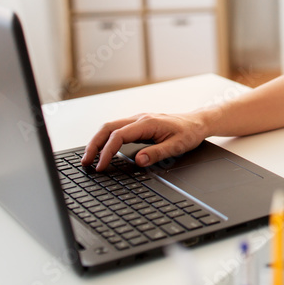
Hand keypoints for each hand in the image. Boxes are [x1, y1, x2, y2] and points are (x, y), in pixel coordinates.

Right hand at [81, 111, 210, 170]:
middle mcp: (139, 118)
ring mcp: (138, 119)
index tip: (100, 166)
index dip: (106, 152)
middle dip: (93, 144)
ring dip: (97, 141)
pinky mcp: (139, 124)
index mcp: (147, 123)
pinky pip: (117, 129)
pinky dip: (105, 139)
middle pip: (107, 128)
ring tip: (89, 158)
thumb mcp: (177, 146)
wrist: (198, 122)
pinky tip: (102, 149)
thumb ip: (157, 153)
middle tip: (85, 162)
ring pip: (110, 127)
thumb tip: (138, 160)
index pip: (118, 136)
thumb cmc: (189, 133)